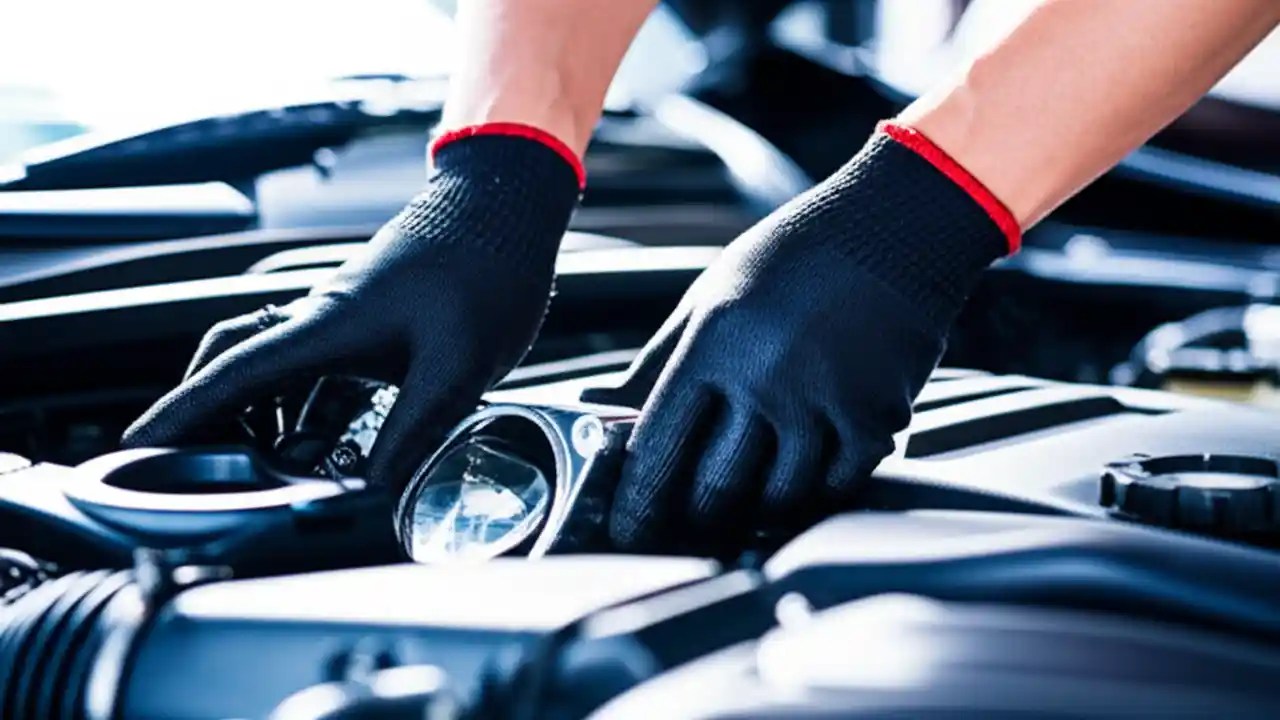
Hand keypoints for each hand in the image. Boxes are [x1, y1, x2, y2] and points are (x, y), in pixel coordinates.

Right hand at [123, 129, 581, 488]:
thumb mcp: (453, 368)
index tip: (138, 445)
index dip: (182, 413)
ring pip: (282, 377)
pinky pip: (323, 375)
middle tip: (203, 466)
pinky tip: (336, 443)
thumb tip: (374, 494)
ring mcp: (347, 322)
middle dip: (214, 419)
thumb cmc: (483, 269)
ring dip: (271, 422)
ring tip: (274, 471)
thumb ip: (410, 434)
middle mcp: (323, 321)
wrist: (506, 208)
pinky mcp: (374, 326)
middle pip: (240, 371)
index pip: (232, 374)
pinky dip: (313, 411)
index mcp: (325, 326)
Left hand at [584, 125, 1014, 552]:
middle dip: (694, 518)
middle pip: (715, 486)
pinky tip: (804, 484)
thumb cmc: (793, 258)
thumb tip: (601, 407)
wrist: (897, 227)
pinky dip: (817, 493)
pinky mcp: (877, 416)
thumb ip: (657, 361)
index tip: (630, 526)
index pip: (659, 446)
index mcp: (712, 344)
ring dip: (757, 512)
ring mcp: (824, 401)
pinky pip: (837, 485)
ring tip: (746, 511)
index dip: (638, 499)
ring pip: (779, 496)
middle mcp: (765, 377)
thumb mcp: (709, 297)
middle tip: (688, 528)